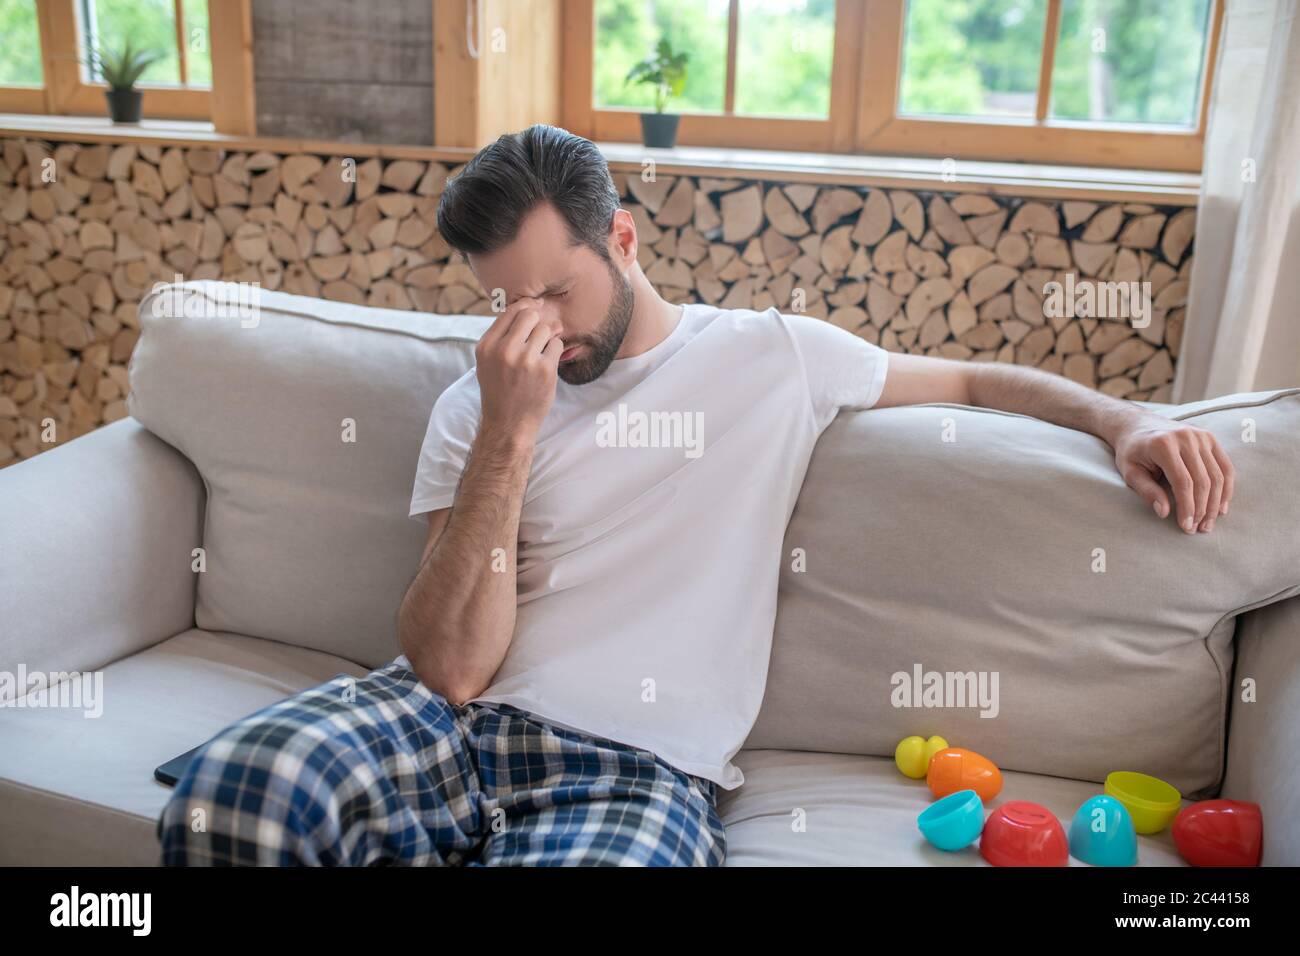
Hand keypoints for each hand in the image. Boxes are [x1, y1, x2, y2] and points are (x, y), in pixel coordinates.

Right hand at [475, 297, 563, 440]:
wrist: (508, 424)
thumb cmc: (500, 390)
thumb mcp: (489, 361)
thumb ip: (504, 335)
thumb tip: (534, 307)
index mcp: (486, 346)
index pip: (510, 311)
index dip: (526, 307)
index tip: (535, 310)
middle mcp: (504, 350)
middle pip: (530, 315)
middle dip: (537, 322)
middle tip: (538, 337)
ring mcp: (525, 360)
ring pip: (545, 329)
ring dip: (547, 339)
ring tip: (539, 355)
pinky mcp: (544, 370)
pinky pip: (556, 345)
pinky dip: (554, 352)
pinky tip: (546, 365)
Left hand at [1112, 413, 1235, 533]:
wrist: (1137, 425)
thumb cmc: (1131, 451)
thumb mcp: (1130, 471)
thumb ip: (1147, 490)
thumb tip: (1164, 513)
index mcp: (1164, 445)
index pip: (1183, 482)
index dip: (1187, 507)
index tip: (1186, 527)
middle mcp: (1186, 438)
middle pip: (1203, 480)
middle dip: (1202, 509)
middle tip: (1198, 529)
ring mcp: (1201, 436)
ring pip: (1217, 475)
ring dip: (1216, 502)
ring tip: (1209, 523)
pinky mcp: (1210, 438)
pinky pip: (1225, 466)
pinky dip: (1226, 488)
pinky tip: (1221, 507)